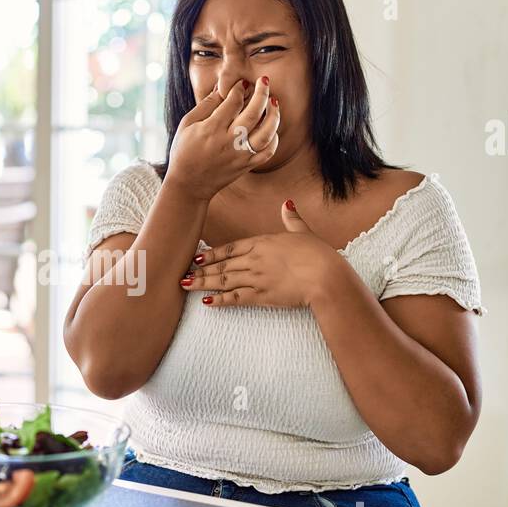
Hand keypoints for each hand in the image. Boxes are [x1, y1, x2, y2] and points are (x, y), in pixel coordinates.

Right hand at [165, 76, 280, 202]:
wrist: (188, 185)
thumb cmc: (184, 152)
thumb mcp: (187, 124)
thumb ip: (206, 105)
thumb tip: (222, 88)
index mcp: (211, 129)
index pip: (233, 102)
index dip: (240, 88)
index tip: (242, 83)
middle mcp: (228, 142)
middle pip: (254, 113)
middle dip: (262, 93)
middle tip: (264, 81)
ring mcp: (239, 155)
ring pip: (266, 133)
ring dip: (274, 115)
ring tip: (274, 102)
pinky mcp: (246, 166)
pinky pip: (267, 152)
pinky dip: (274, 138)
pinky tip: (271, 127)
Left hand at [179, 199, 339, 307]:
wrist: (324, 277)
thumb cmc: (318, 254)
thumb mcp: (303, 232)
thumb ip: (292, 219)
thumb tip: (288, 204)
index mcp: (262, 243)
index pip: (229, 248)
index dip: (211, 254)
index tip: (196, 258)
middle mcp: (254, 260)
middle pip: (221, 265)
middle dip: (200, 271)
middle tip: (182, 275)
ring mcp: (255, 278)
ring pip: (222, 281)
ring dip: (203, 284)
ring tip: (186, 286)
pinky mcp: (261, 296)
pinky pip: (235, 298)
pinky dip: (220, 301)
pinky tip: (207, 303)